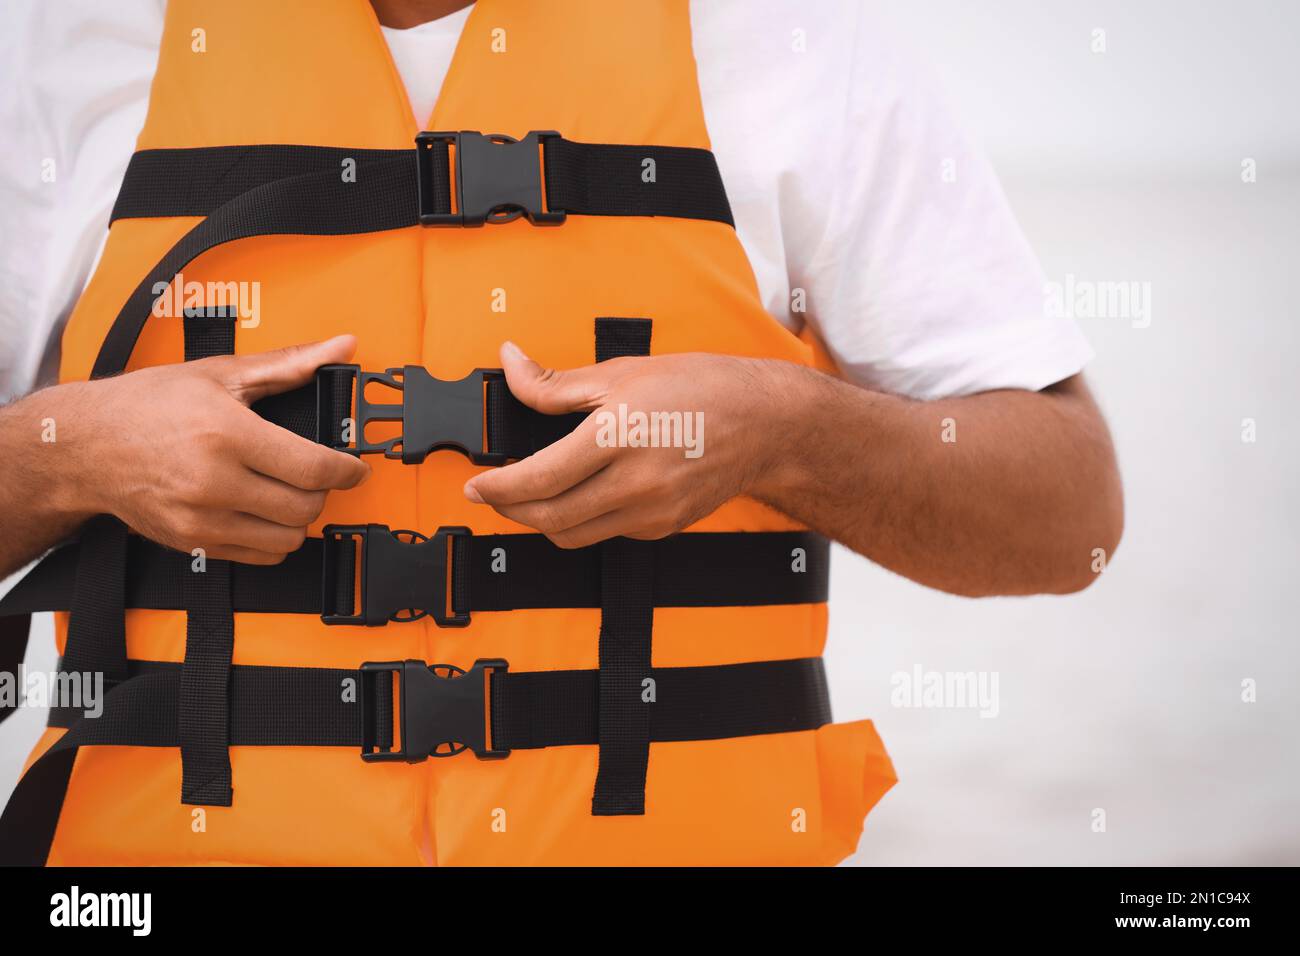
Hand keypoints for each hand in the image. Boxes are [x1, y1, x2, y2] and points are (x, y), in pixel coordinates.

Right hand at [51, 336, 369, 563]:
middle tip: (314, 472)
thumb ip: (289, 365)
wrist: (84, 446)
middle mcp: (214, 481)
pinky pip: (260, 557)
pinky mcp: (193, 544)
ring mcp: (202, 519)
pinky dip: (273, 539)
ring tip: (286, 490)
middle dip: (323, 490)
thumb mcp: (220, 375)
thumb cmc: (147, 405)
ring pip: (288, 539)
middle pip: (306, 507)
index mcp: (226, 434)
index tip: (354, 467)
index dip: (347, 470)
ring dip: (299, 517)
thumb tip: (340, 347)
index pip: (313, 468)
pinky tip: (262, 512)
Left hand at [463, 341, 786, 547]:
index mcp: (619, 436)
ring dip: (542, 522)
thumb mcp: (622, 372)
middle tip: (491, 495)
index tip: (476, 485)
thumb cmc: (702, 389)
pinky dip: (583, 519)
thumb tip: (511, 365)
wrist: (766, 424)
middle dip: (510, 510)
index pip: (539, 478)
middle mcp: (635, 482)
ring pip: (574, 535)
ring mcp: (652, 512)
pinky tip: (583, 494)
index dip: (497, 488)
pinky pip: (607, 533)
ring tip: (529, 498)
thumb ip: (556, 384)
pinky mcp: (664, 528)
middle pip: (549, 518)